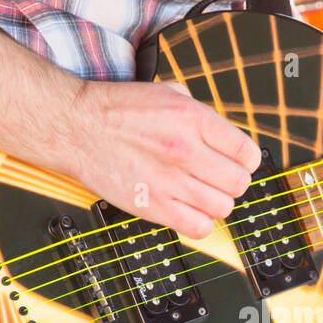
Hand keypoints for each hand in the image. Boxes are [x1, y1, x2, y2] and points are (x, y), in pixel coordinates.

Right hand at [68, 79, 261, 237]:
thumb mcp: (168, 93)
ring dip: (215, 203)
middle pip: (239, 183)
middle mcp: (186, 150)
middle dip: (231, 182)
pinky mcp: (153, 206)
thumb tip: (224, 138)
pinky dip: (199, 223)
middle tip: (217, 178)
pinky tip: (188, 210)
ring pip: (223, 207)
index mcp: (194, 118)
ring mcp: (170, 181)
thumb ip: (202, 114)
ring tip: (200, 194)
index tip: (236, 162)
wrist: (76, 127)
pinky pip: (199, 228)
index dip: (245, 160)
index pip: (247, 152)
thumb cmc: (116, 110)